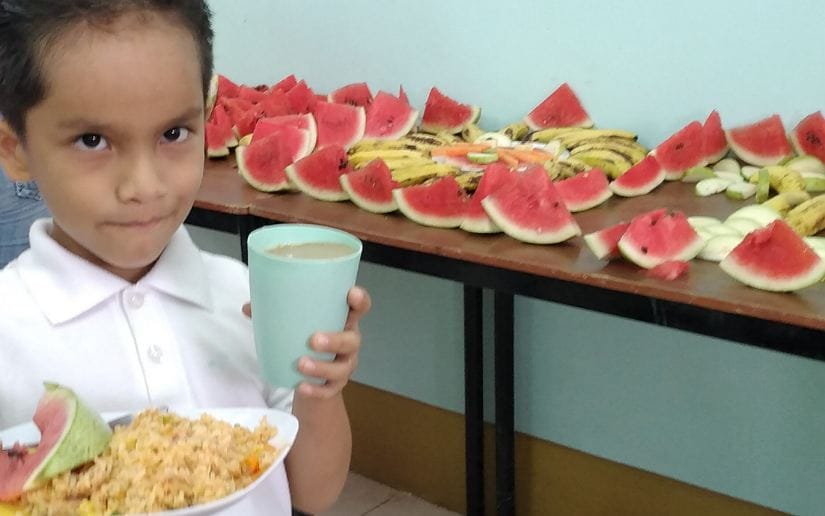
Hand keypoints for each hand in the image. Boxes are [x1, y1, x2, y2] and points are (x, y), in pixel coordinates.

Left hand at [242, 286, 371, 398]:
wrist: (313, 378)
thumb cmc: (306, 340)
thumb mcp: (296, 325)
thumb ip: (275, 314)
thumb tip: (249, 307)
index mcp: (342, 320)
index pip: (360, 307)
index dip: (360, 299)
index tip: (350, 293)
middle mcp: (349, 341)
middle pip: (352, 340)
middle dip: (335, 340)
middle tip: (313, 340)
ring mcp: (344, 365)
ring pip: (342, 367)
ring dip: (322, 367)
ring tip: (301, 364)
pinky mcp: (335, 385)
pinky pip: (329, 389)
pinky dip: (316, 389)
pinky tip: (302, 387)